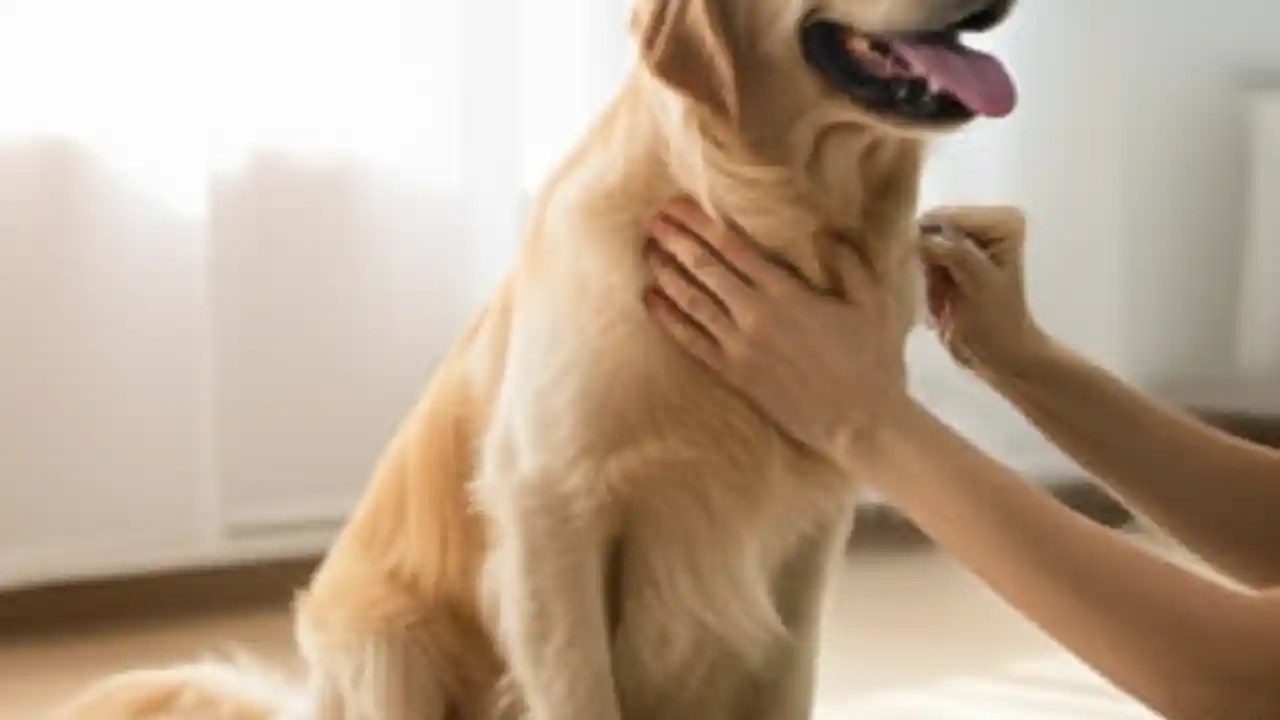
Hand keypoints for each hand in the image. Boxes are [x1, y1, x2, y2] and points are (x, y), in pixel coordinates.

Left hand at [642, 198, 909, 458]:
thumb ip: (850, 264)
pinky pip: (691, 341)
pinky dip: (667, 319)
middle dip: (676, 240)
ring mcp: (740, 346)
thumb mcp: (872, 303)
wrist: (858, 422)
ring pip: (691, 301)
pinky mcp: (734, 374)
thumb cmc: (872, 361)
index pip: (733, 247)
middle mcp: (755, 314)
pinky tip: (650, 300)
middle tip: (653, 219)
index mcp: (786, 291)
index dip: (702, 223)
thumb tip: (828, 233)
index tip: (679, 205)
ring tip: (647, 251)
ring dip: (666, 273)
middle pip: (704, 267)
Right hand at [918, 206, 1046, 376]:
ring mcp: (969, 241)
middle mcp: (987, 223)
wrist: (999, 353)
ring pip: (924, 248)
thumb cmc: (997, 320)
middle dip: (930, 262)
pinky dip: (928, 284)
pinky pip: (925, 262)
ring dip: (927, 278)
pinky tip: (939, 304)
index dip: (934, 244)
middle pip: (934, 229)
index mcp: (1003, 221)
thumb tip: (918, 235)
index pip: (949, 217)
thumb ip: (953, 252)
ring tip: (940, 303)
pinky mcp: (955, 259)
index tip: (936, 279)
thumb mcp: (979, 282)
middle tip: (939, 295)